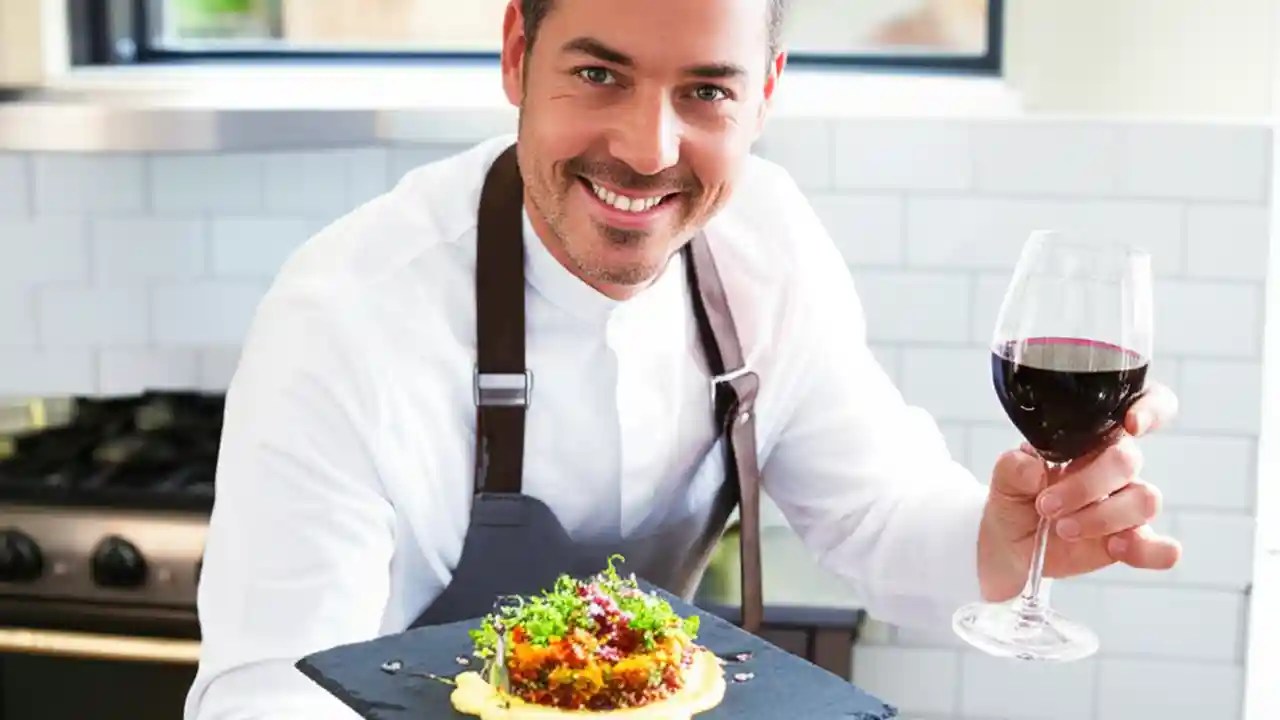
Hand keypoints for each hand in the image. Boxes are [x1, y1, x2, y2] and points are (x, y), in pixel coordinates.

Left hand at [977, 382, 1182, 601]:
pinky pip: (1160, 546)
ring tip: (1063, 529)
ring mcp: (1127, 504)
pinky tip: (1116, 548)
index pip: (1142, 408)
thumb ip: (1014, 466)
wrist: (1010, 542)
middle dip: (1086, 485)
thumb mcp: (1005, 477)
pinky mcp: (1133, 541)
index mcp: (1092, 438)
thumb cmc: (1016, 498)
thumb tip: (1035, 469)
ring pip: (1145, 500)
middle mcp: (1116, 468)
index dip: (1151, 408)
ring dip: (1103, 517)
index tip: (1131, 424)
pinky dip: (1150, 550)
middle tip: (1047, 505)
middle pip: (1128, 461)